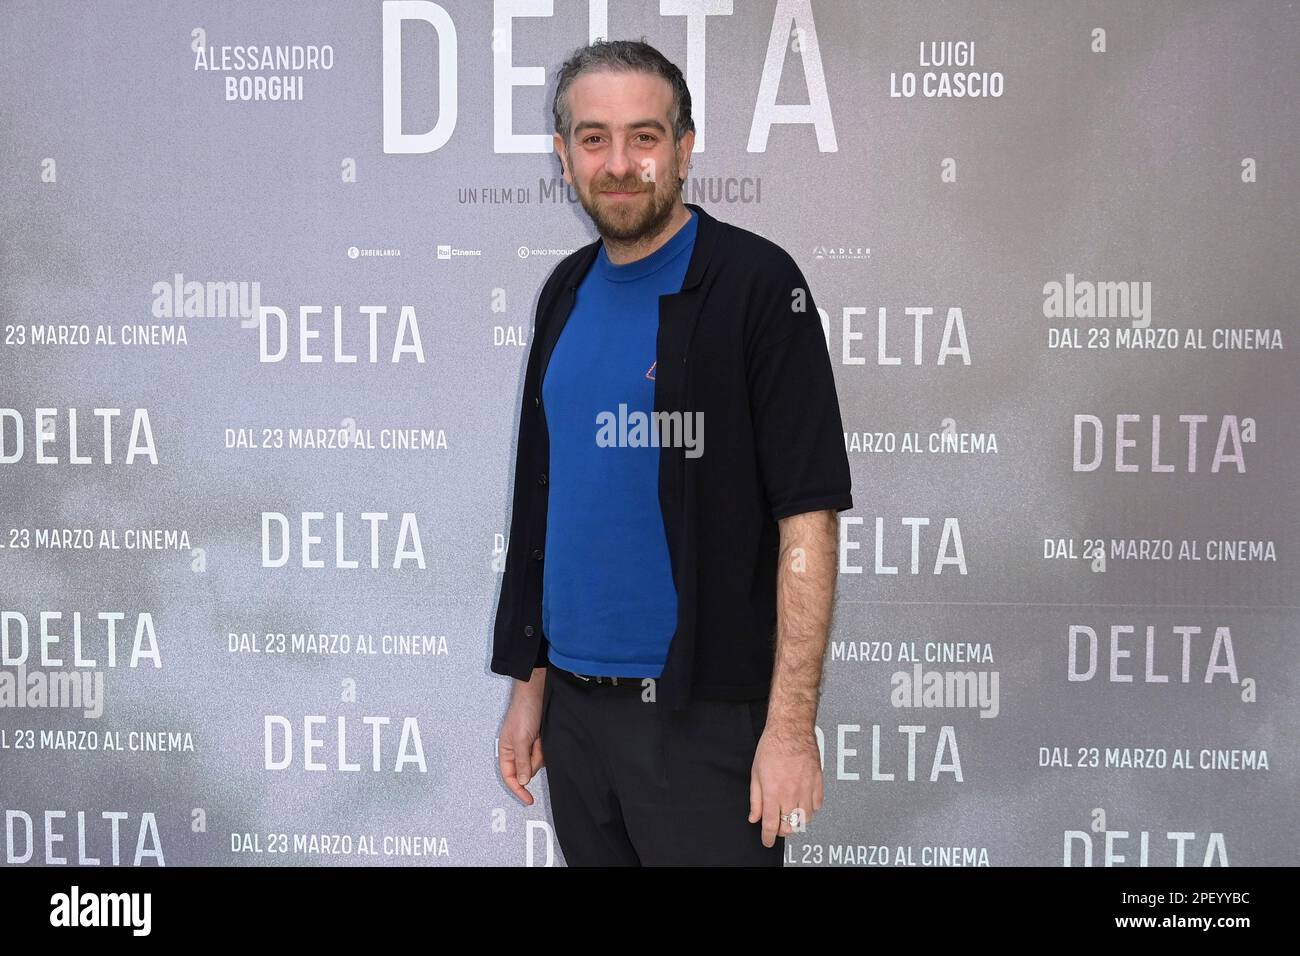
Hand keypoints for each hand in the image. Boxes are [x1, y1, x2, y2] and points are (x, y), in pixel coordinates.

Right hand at [498, 675, 545, 804]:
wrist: (536, 693)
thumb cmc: (523, 713)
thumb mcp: (521, 740)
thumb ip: (521, 762)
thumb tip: (522, 782)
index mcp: (506, 751)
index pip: (510, 777)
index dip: (518, 790)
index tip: (528, 800)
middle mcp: (516, 750)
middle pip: (526, 770)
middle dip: (534, 761)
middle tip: (536, 745)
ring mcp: (528, 745)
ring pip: (537, 762)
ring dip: (541, 752)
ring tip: (540, 736)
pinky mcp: (538, 741)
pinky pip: (544, 753)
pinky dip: (545, 747)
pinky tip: (544, 736)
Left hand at [748, 720, 822, 847]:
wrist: (791, 729)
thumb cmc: (772, 747)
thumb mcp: (756, 773)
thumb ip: (755, 799)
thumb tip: (754, 817)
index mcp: (773, 792)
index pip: (770, 824)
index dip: (767, 837)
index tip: (766, 841)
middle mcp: (791, 794)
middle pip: (789, 826)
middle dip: (781, 830)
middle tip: (776, 825)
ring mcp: (806, 789)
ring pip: (805, 819)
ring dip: (796, 821)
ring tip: (789, 813)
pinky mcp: (818, 782)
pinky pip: (817, 805)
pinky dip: (810, 809)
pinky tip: (803, 802)